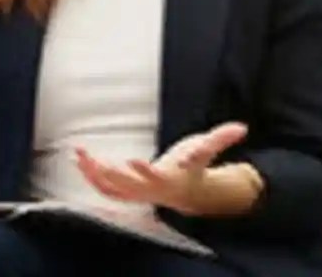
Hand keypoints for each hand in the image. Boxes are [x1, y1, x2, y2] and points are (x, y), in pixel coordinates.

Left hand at [74, 122, 248, 215]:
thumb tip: (242, 127)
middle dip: (111, 176)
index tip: (132, 161)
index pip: (156, 176)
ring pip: (112, 189)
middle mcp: (150, 188)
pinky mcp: (128, 191)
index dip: (144, 170)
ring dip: (95, 175)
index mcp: (169, 178)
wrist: (186, 192)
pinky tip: (79, 160)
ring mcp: (137, 192)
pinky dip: (91, 177)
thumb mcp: (206, 149)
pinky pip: (106, 188)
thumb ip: (221, 138)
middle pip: (128, 187)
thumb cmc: (193, 166)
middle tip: (96, 162)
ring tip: (80, 156)